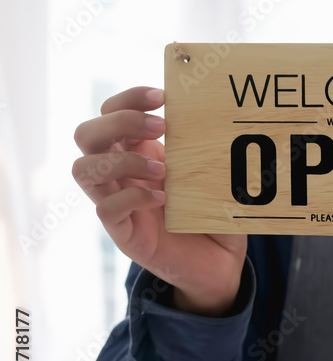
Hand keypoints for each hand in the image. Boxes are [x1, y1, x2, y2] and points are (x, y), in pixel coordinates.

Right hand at [72, 86, 247, 315]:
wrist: (220, 264)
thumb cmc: (214, 214)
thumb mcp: (211, 174)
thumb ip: (204, 148)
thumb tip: (212, 112)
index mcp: (139, 152)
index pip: (110, 113)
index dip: (128, 99)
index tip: (162, 95)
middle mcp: (121, 174)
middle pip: (86, 134)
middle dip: (120, 121)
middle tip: (162, 126)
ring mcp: (118, 203)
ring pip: (84, 168)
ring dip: (122, 159)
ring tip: (163, 169)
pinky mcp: (124, 233)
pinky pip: (106, 208)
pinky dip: (133, 196)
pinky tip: (163, 199)